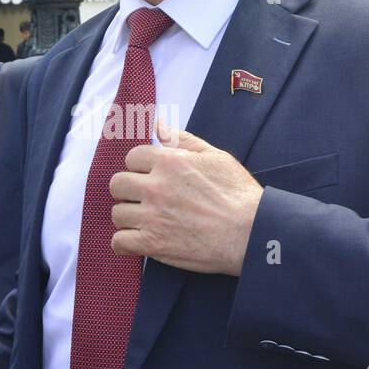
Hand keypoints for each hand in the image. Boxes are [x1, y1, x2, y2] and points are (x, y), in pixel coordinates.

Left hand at [108, 120, 262, 276]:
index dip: (140, 167)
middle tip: (144, 199)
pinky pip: (119, 242)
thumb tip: (158, 125)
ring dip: (129, 217)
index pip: (132, 157)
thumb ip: (182, 140)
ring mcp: (152, 216)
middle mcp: (155, 187)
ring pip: (117, 213)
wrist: (251, 233)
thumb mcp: (215, 157)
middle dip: (129, 190)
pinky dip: (125, 243)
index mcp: (169, 162)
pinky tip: (139, 240)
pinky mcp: (153, 244)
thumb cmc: (238, 194)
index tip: (151, 177)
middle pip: (117, 184)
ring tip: (146, 221)